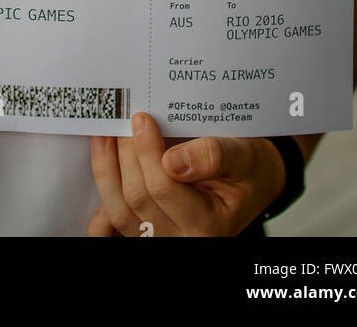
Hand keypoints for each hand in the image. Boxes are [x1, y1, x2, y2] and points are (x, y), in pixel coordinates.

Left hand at [87, 112, 285, 236]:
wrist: (253, 181)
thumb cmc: (250, 168)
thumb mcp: (244, 156)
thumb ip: (214, 157)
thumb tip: (173, 161)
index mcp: (208, 226)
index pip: (164, 188)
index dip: (146, 151)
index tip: (142, 118)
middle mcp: (182, 238)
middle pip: (137, 198)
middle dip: (125, 153)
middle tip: (123, 117)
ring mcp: (161, 238)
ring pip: (119, 211)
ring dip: (106, 170)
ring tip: (103, 134)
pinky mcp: (147, 231)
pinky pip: (114, 223)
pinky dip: (103, 197)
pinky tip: (103, 164)